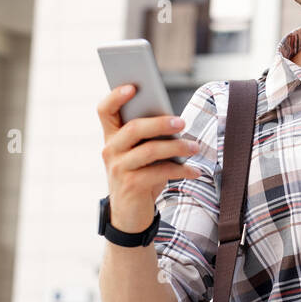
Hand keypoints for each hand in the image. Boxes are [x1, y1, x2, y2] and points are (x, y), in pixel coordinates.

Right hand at [97, 84, 199, 231]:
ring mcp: (119, 168)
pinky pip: (160, 172)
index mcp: (111, 136)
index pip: (104, 110)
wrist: (129, 214)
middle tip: (182, 122)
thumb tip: (174, 120)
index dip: (115, 96)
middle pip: (133, 128)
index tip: (133, 87)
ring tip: (196, 146)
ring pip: (150, 150)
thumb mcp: (141, 154)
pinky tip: (195, 170)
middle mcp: (110, 150)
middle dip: (160, 122)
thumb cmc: (140, 175)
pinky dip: (182, 170)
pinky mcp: (132, 186)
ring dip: (177, 147)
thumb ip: (149, 136)